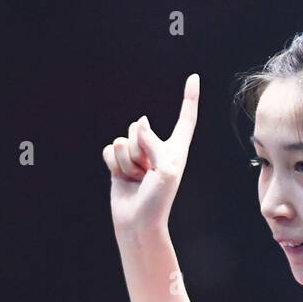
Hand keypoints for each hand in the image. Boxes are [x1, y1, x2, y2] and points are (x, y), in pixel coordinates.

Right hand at [103, 73, 198, 234]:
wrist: (138, 223)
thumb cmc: (158, 201)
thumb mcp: (165, 169)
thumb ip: (153, 143)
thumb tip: (140, 123)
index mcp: (176, 148)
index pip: (185, 118)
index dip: (189, 98)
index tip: (194, 78)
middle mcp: (157, 148)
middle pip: (138, 127)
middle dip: (136, 150)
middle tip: (145, 173)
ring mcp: (137, 156)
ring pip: (122, 140)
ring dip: (126, 161)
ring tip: (137, 179)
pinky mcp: (119, 164)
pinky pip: (108, 150)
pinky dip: (113, 165)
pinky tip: (122, 178)